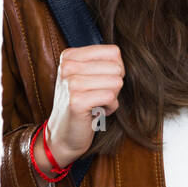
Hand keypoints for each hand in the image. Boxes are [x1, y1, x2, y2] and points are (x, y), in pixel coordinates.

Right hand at [42, 45, 124, 166]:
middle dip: (113, 85)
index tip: (100, 82)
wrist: (64, 134)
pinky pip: (111, 97)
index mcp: (70, 56)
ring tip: (95, 103)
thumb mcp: (88, 76)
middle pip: (116, 68)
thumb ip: (104, 62)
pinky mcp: (76, 101)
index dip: (115, 70)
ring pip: (116, 82)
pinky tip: (96, 112)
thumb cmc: (83, 103)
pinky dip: (110, 108)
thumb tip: (124, 59)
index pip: (113, 52)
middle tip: (96, 96)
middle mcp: (67, 66)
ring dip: (111, 97)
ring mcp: (70, 83)